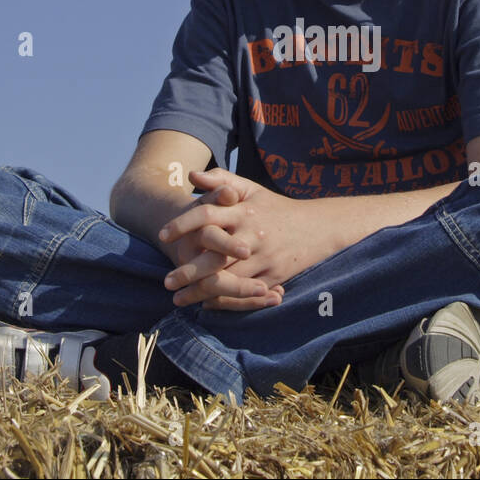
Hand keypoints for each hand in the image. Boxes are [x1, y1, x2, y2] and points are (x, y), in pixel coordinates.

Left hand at [159, 169, 326, 309]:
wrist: (317, 227)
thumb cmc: (275, 208)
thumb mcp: (250, 189)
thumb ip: (220, 180)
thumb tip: (190, 176)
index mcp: (243, 211)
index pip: (206, 215)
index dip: (182, 225)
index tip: (162, 236)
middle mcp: (252, 235)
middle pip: (213, 255)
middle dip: (187, 271)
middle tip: (166, 282)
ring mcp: (263, 258)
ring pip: (227, 280)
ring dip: (201, 292)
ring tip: (179, 299)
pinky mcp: (274, 277)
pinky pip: (245, 293)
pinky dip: (224, 301)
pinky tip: (206, 303)